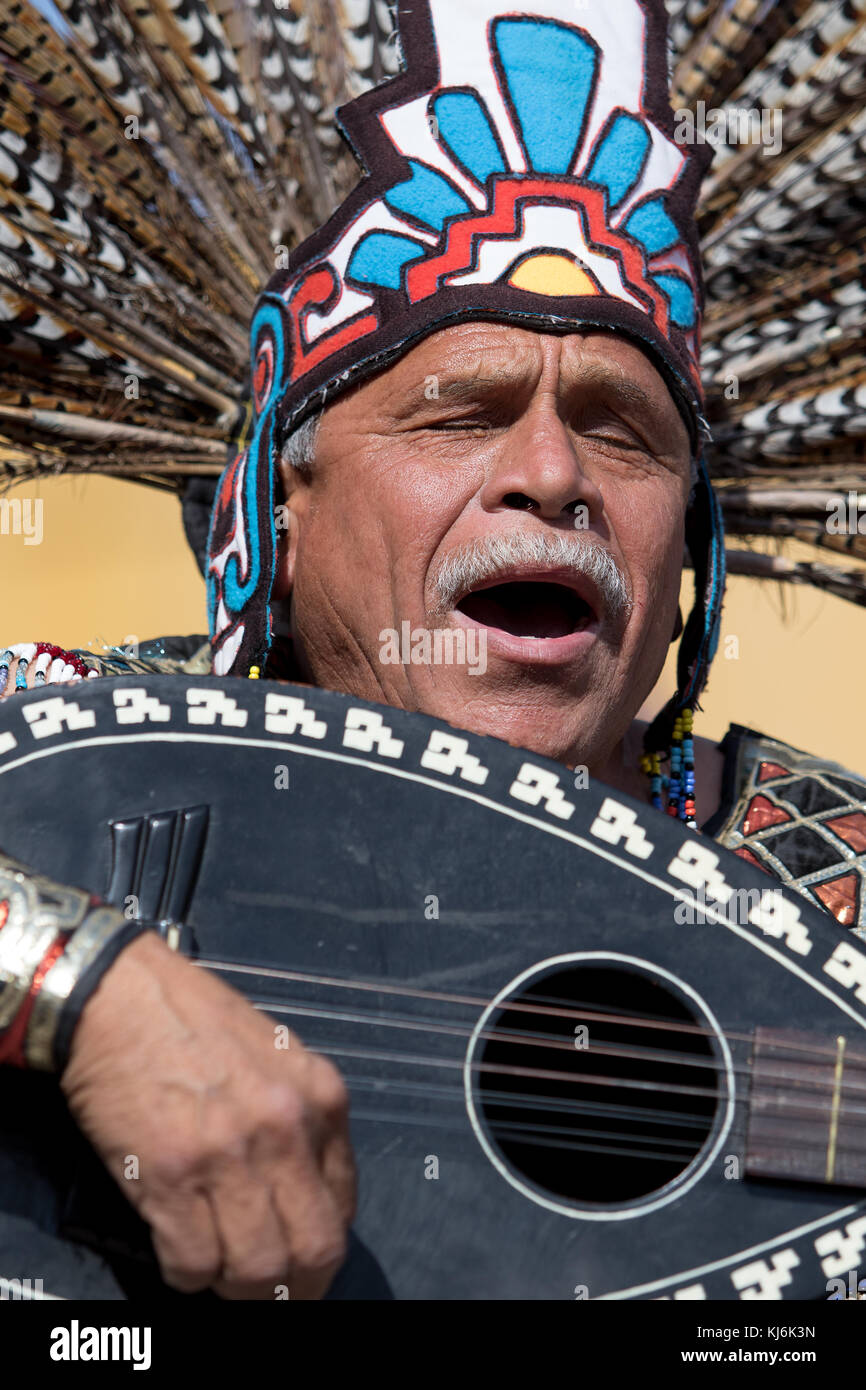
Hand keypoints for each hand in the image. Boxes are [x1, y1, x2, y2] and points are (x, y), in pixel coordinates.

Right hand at [59, 931, 354, 1299]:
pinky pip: (193, 1261)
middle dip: (296, 1288)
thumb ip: (302, 1120)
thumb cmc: (192, 1020)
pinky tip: (180, 1253)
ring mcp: (228, 1154)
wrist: (120, 996)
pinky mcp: (169, 1174)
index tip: (301, 1257)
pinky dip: (188, 1274)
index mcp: (320, 1097)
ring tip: (220, 1274)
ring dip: (238, 1287)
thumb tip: (309, 1193)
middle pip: (314, 1251)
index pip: (344, 1208)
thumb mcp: (279, 1057)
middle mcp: (284, 1129)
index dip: (320, 1247)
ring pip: (257, 1269)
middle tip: (272, 1293)